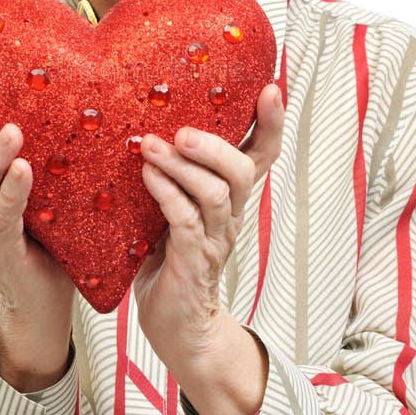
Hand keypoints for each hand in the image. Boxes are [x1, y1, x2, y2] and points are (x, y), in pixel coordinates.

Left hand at [133, 83, 282, 414]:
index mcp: (229, 199)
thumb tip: (145, 126)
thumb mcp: (174, 209)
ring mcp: (214, 241)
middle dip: (214, 145)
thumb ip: (170, 175)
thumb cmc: (170, 260)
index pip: (261, 156)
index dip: (270, 124)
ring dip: (183, 166)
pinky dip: (167, 194)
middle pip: (242, 171)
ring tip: (152, 146)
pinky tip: (148, 177)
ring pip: (216, 194)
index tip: (269, 88)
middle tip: (184, 130)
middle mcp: (230, 217)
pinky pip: (186, 222)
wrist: (176, 327)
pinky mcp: (193, 262)